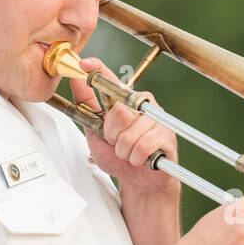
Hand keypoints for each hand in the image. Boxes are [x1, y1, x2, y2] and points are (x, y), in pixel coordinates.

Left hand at [70, 56, 177, 196]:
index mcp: (124, 100)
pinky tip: (140, 158)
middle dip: (112, 134)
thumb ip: (86, 106)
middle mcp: (142, 104)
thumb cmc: (119, 156)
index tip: (85, 63)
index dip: (97, 69)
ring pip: (130, 133)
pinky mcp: (167, 134)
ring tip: (129, 153)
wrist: (138, 180)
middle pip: (119, 111)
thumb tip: (76, 78)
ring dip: (124, 150)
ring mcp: (157, 118)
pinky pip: (144, 145)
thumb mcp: (94, 131)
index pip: (109, 79)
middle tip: (116, 142)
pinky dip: (136, 157)